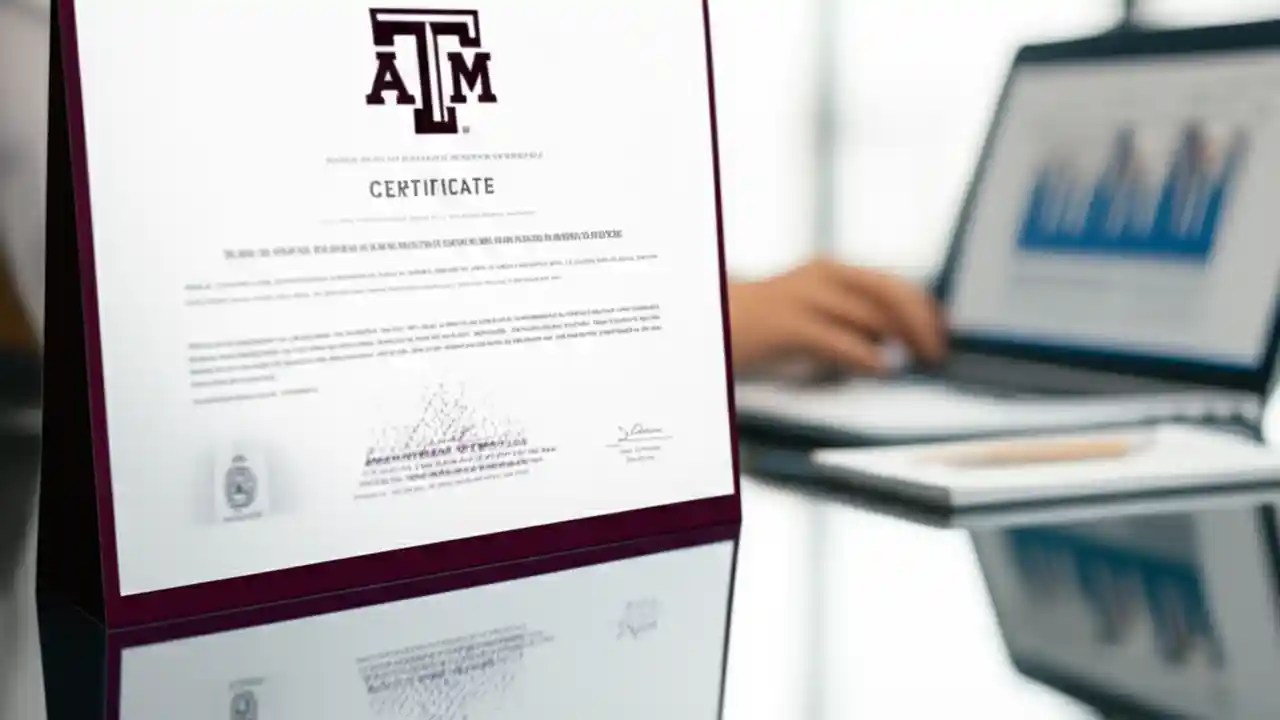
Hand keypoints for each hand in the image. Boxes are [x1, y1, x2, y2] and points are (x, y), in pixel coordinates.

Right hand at [728, 259, 945, 375]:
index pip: (893, 284)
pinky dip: (864, 353)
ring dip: (902, 339)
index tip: (945, 334)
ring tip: (919, 361)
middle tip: (938, 352)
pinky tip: (881, 367)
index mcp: (831, 272)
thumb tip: (894, 344)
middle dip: (921, 322)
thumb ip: (850, 324)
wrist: (708, 324)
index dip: (924, 308)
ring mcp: (802, 297)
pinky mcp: (786, 325)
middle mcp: (821, 276)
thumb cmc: (762, 328)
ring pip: (868, 312)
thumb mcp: (812, 317)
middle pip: (889, 292)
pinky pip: (836, 337)